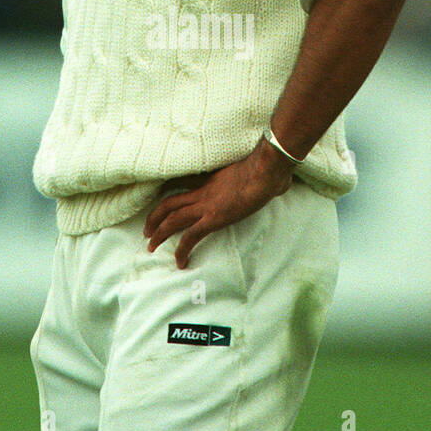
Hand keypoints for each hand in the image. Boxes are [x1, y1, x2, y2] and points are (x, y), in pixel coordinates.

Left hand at [143, 139, 295, 267]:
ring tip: (150, 246)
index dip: (168, 191)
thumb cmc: (269, 168)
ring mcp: (206, 205)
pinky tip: (179, 262)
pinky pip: (190, 236)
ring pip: (172, 219)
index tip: (159, 199)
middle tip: (146, 230)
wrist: (266, 170)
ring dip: (158, 233)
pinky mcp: (213, 219)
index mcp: (211, 179)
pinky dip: (181, 250)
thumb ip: (264, 176)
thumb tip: (284, 180)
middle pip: (169, 203)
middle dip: (154, 218)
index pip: (182, 183)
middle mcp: (203, 192)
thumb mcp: (260, 170)